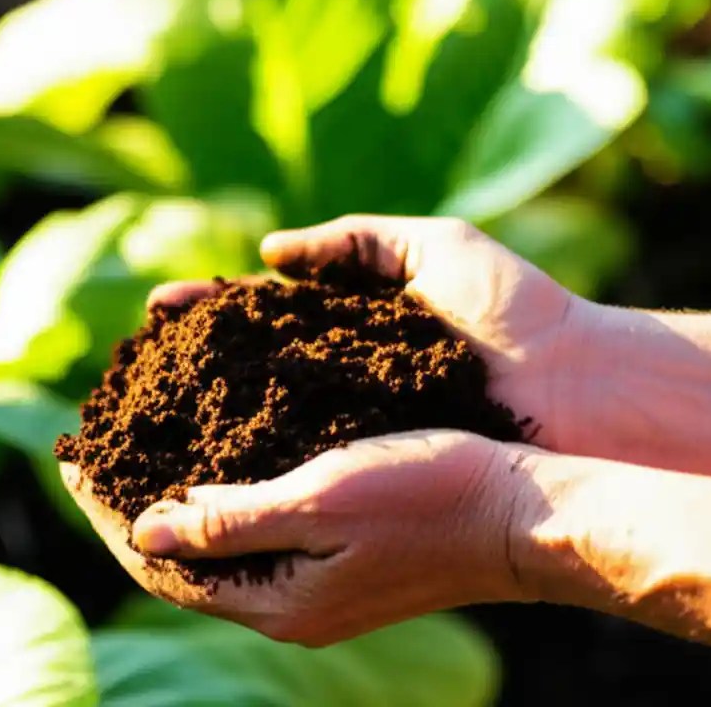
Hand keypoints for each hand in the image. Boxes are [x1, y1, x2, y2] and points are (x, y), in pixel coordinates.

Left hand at [64, 431, 550, 646]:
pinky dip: (224, 496)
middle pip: (183, 562)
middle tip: (95, 448)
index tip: (75, 458)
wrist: (524, 515)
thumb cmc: (430, 498)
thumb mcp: (321, 500)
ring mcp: (320, 586)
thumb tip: (142, 532)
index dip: (110, 514)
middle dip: (132, 506)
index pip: (161, 566)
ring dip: (175, 498)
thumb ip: (229, 520)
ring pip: (220, 544)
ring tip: (141, 444)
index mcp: (279, 600)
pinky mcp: (345, 559)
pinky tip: (220, 454)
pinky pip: (259, 530)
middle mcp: (292, 604)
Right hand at [150, 215, 587, 448]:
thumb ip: (353, 239)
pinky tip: (202, 469)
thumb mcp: (435, 248)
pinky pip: (303, 470)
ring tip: (147, 417)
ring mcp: (361, 429)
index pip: (265, 316)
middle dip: (193, 368)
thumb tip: (267, 253)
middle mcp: (349, 381)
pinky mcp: (378, 471)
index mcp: (359, 327)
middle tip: (133, 369)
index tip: (159, 307)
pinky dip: (252, 470)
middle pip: (252, 373)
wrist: (576, 389)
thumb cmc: (516, 313)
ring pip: (266, 427)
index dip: (212, 312)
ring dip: (206, 424)